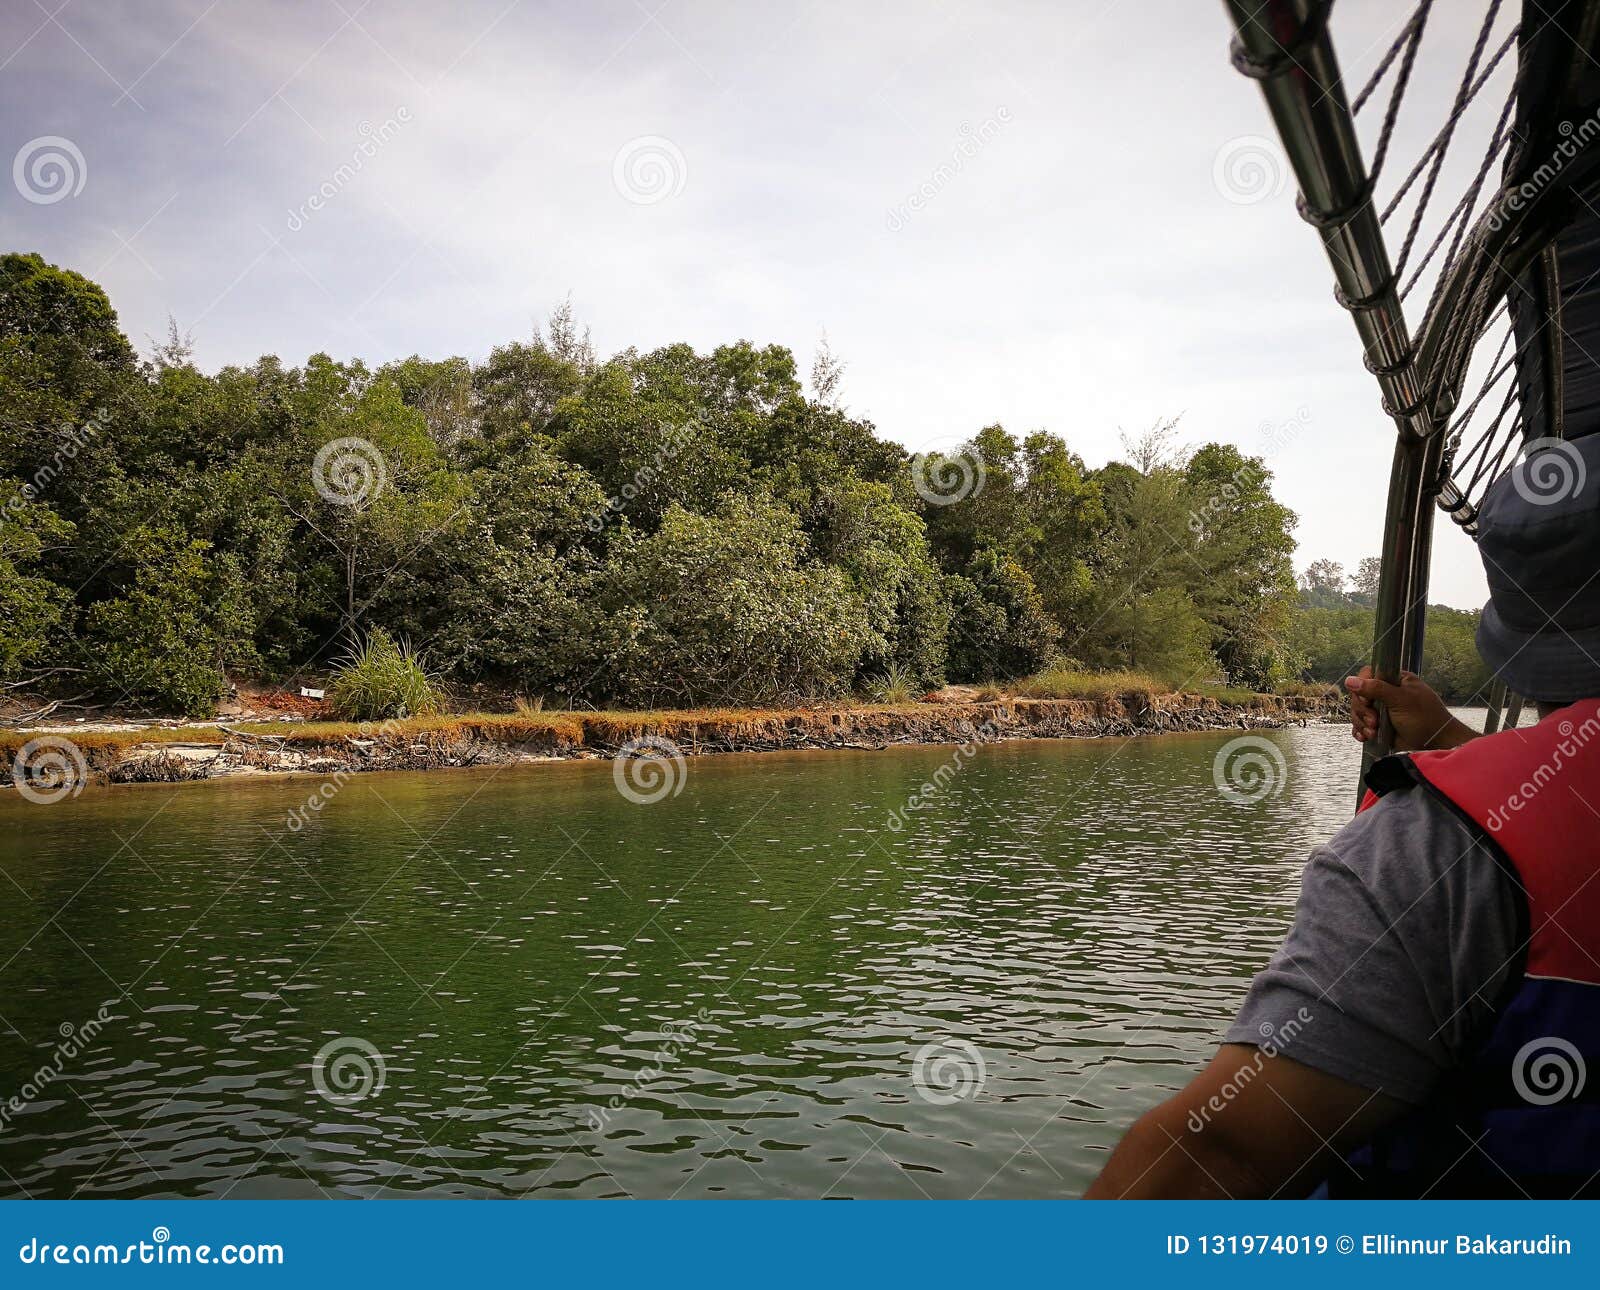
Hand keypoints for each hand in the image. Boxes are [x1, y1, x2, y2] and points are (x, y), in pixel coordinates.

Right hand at [1344, 667, 1476, 752]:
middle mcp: (1386, 693)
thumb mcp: (1401, 700)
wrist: (1435, 744)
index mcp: (1394, 680)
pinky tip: (1365, 737)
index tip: (1367, 702)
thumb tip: (1350, 681)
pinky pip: (1360, 726)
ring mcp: (1381, 710)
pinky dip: (1360, 731)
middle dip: (1363, 711)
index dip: (1361, 688)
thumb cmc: (1424, 718)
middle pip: (1359, 696)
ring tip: (1374, 732)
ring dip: (1362, 723)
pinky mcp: (1379, 726)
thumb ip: (1376, 689)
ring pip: (1358, 712)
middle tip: (1374, 721)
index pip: (1367, 676)